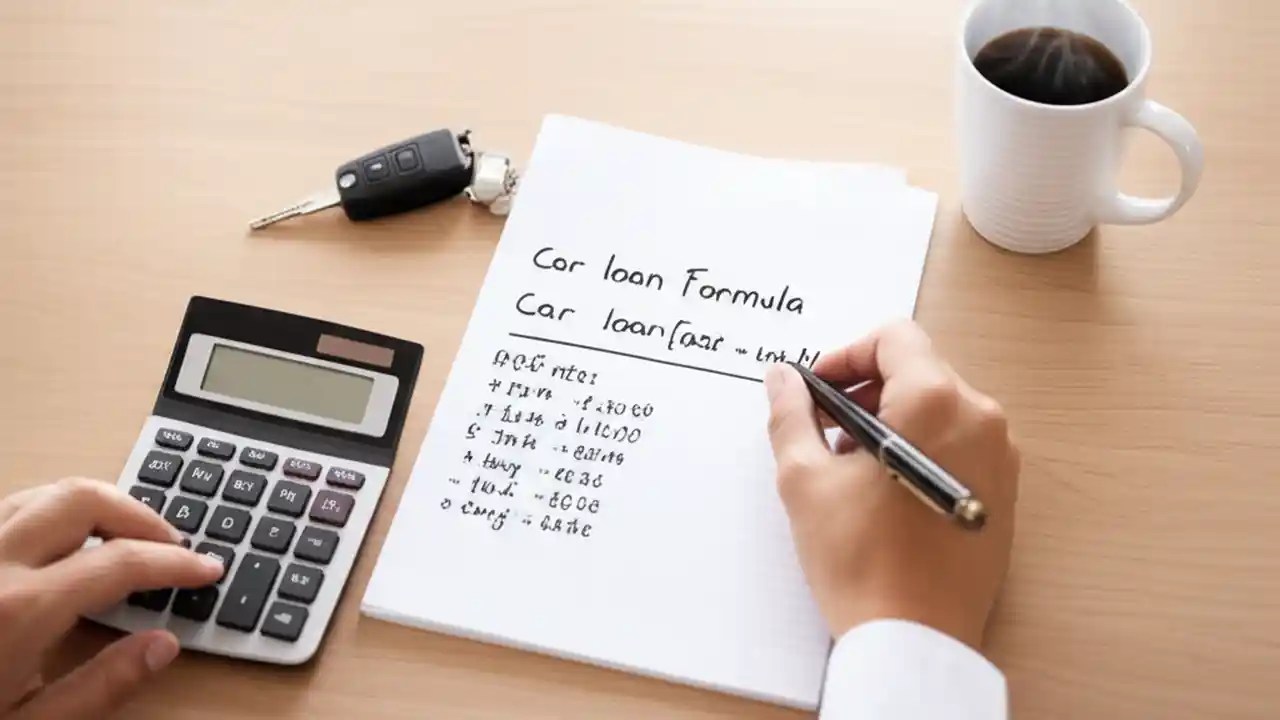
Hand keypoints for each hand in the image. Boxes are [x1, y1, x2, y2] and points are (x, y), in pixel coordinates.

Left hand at [0, 478, 224, 718]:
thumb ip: (99, 686)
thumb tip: (162, 647)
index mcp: (17, 610)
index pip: (120, 562)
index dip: (175, 563)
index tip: (206, 569)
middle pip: (84, 500)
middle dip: (141, 516)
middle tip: (171, 547)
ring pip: (45, 492)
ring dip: (97, 506)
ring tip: (126, 539)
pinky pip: (13, 505)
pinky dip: (52, 511)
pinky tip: (68, 543)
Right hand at [764, 321, 1018, 648]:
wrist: (915, 638)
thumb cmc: (862, 561)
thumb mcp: (805, 479)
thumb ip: (791, 414)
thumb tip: (783, 378)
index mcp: (936, 401)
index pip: (893, 338)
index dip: (846, 355)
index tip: (818, 390)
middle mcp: (980, 418)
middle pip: (918, 368)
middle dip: (866, 389)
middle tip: (824, 429)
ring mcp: (1000, 456)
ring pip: (939, 406)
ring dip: (891, 419)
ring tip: (850, 467)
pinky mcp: (1005, 490)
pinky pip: (960, 442)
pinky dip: (920, 447)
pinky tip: (883, 491)